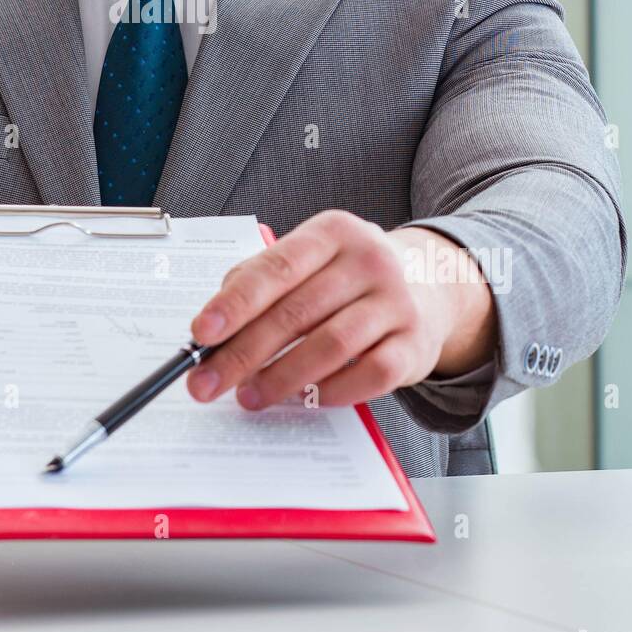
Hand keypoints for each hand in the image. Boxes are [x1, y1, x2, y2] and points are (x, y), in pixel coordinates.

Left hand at [185, 209, 495, 410]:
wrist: (431, 284)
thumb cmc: (350, 276)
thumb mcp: (311, 258)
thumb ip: (263, 280)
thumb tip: (214, 327)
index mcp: (333, 232)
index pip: (275, 268)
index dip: (234, 304)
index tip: (201, 333)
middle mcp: (369, 260)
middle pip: (296, 313)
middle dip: (243, 353)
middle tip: (208, 382)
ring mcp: (397, 302)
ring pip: (330, 346)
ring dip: (281, 378)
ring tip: (249, 395)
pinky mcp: (415, 344)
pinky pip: (369, 375)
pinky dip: (331, 392)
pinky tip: (304, 399)